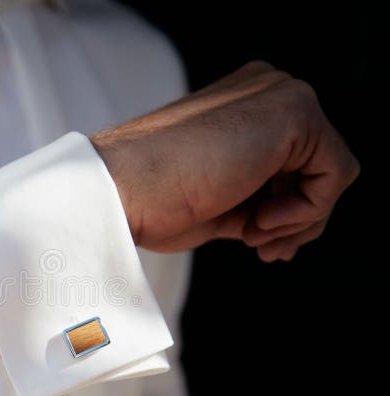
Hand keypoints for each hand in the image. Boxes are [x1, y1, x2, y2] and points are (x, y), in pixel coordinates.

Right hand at [91, 61, 358, 261]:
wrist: (118, 191)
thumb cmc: (150, 202)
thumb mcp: (213, 199)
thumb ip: (253, 196)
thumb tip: (289, 226)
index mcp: (238, 103)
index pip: (290, 160)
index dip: (283, 209)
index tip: (257, 242)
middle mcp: (262, 89)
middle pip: (315, 163)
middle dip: (296, 216)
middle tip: (264, 249)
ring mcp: (278, 94)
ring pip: (330, 170)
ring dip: (299, 219)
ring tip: (254, 235)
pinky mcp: (293, 113)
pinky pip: (335, 173)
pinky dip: (306, 211)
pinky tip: (260, 221)